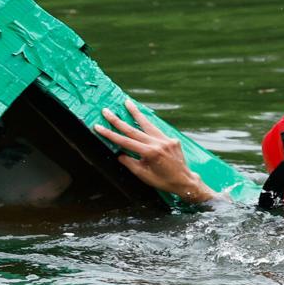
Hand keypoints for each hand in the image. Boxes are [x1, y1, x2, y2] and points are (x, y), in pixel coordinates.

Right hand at [93, 98, 217, 203]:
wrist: (185, 182)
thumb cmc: (163, 181)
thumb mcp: (144, 175)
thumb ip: (130, 163)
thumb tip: (119, 154)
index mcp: (150, 153)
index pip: (126, 141)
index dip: (110, 134)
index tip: (98, 126)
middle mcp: (158, 143)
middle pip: (134, 129)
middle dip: (118, 120)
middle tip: (106, 111)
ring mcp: (166, 140)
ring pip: (148, 124)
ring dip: (136, 113)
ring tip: (127, 103)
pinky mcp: (172, 139)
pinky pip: (157, 131)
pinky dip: (149, 125)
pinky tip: (142, 118)